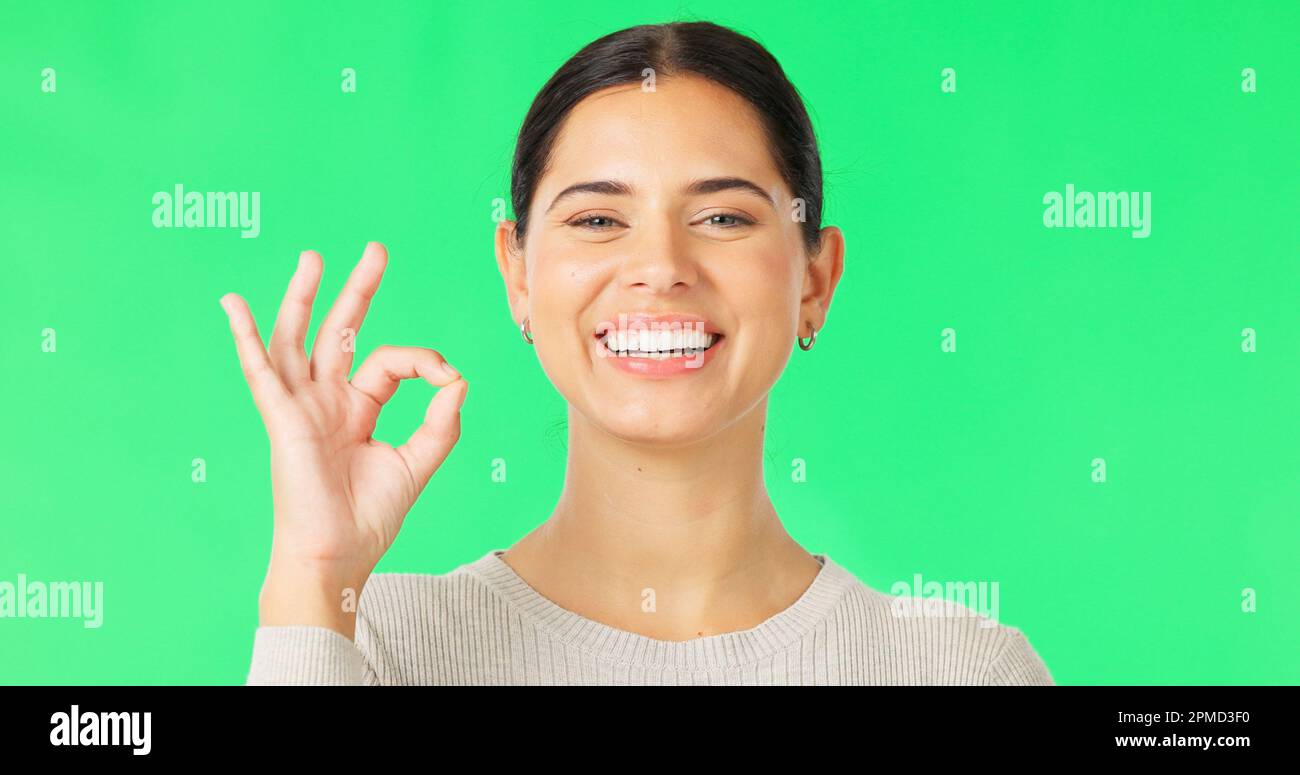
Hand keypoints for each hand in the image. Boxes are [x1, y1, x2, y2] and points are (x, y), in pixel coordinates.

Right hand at [220, 242, 467, 635]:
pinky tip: (234, 304)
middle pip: (340, 333)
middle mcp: (327, 402)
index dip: (423, 361)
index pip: (390, 363)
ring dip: (304, 298)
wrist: (338, 555)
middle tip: (375, 251)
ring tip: (313, 258)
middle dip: (357, 291)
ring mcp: (301, 407)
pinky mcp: (282, 419)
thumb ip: (441, 422)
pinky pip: (259, 371)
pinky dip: (245, 337)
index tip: (447, 376)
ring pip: (298, 339)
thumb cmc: (369, 517)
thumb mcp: (417, 463)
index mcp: (358, 410)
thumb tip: (458, 380)